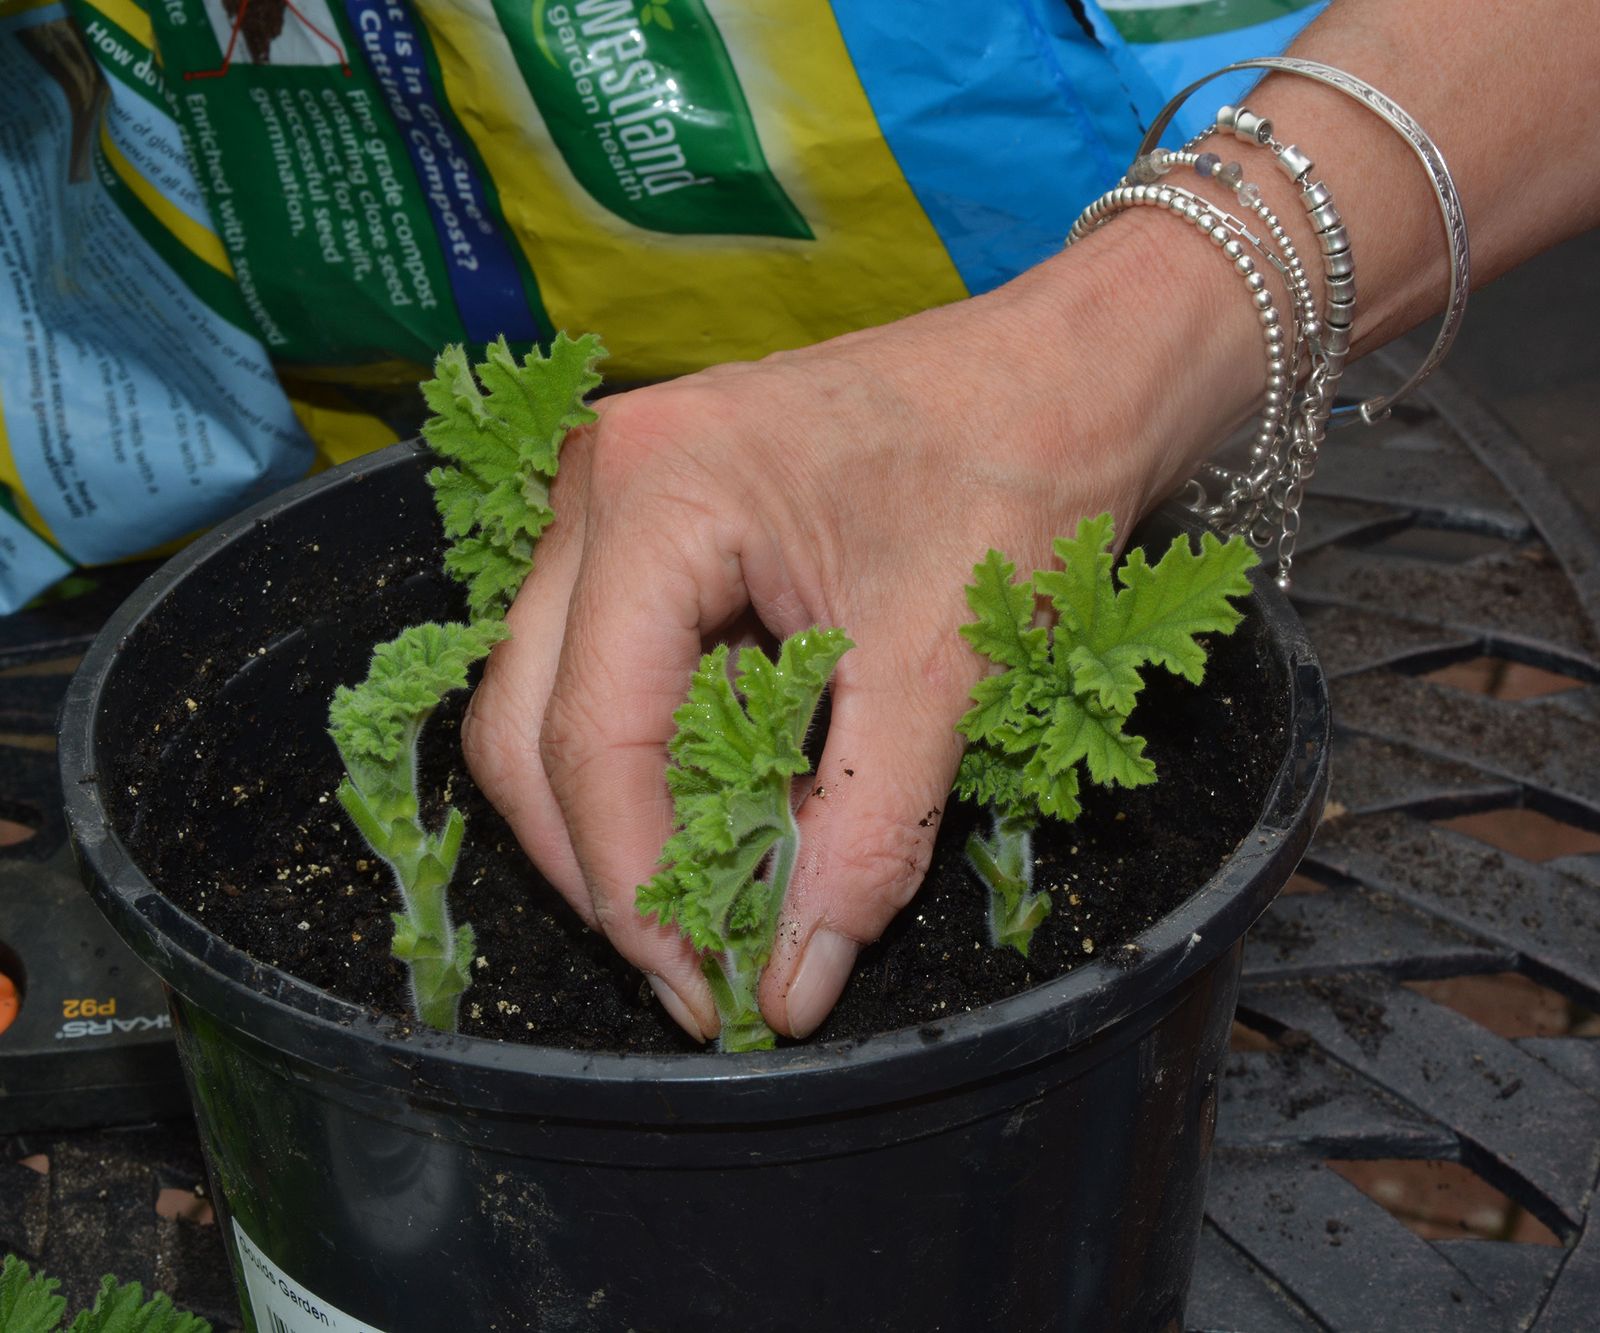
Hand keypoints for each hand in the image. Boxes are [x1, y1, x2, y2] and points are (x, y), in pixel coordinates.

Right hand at [462, 221, 1256, 1041]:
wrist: (1072, 371)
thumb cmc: (1023, 469)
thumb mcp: (946, 666)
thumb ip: (864, 835)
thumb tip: (793, 985)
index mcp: (662, 491)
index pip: (595, 730)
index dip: (635, 882)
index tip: (703, 988)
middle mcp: (607, 485)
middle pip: (529, 722)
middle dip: (601, 865)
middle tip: (693, 964)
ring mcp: (620, 503)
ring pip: (553, 702)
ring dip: (622, 819)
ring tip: (718, 903)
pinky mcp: (653, 532)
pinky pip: (612, 672)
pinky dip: (661, 764)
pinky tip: (736, 813)